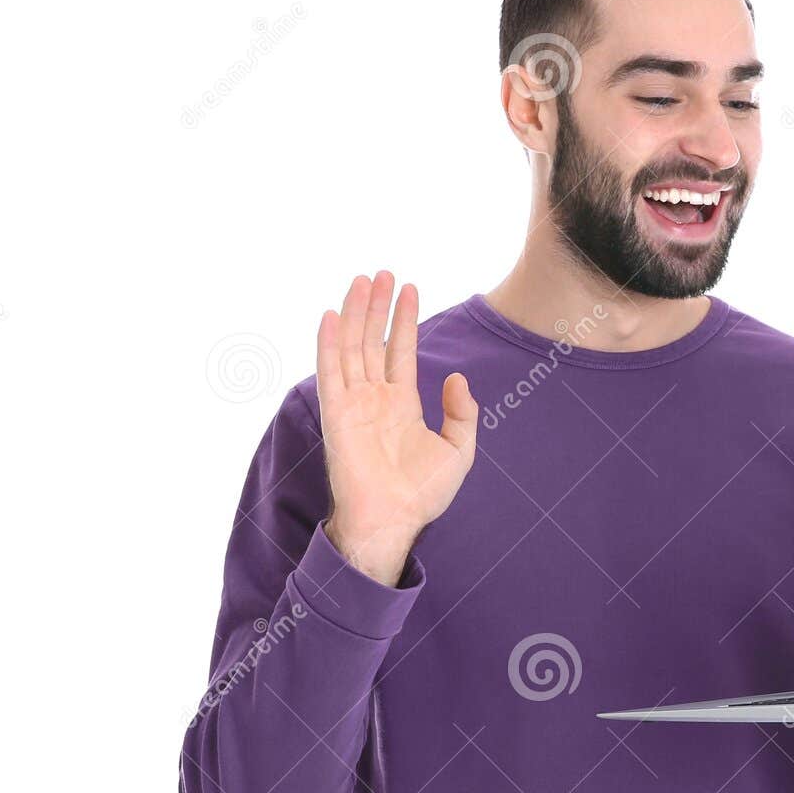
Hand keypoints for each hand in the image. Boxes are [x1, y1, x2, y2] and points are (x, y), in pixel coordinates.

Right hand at [318, 271, 476, 586]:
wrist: (394, 520)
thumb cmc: (423, 494)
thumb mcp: (458, 450)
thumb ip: (463, 413)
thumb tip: (456, 378)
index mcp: (400, 404)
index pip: (400, 351)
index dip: (405, 320)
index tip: (410, 288)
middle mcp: (374, 398)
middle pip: (373, 341)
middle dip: (378, 306)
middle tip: (383, 272)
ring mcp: (354, 404)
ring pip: (352, 348)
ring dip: (356, 313)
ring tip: (363, 280)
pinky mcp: (336, 415)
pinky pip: (331, 373)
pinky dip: (330, 344)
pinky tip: (333, 315)